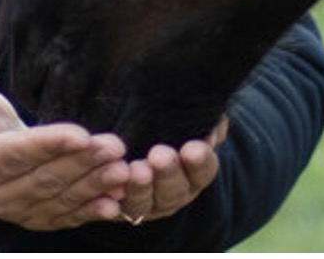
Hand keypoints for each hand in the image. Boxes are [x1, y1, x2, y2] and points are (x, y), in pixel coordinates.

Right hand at [0, 77, 131, 230]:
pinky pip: (63, 215)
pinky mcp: (32, 214)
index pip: (17, 154)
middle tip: (115, 147)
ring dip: (94, 186)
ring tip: (122, 170)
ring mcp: (14, 208)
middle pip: (44, 178)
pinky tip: (115, 202)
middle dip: (83, 163)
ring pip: (58, 198)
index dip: (50, 144)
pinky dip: (90, 210)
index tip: (82, 134)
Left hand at [110, 118, 228, 225]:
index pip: (204, 170)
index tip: (193, 149)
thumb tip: (213, 127)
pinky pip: (116, 208)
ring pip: (145, 202)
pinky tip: (110, 186)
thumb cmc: (168, 121)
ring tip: (135, 169)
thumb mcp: (188, 116)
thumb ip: (204, 118)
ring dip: (140, 187)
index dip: (200, 161)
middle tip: (159, 156)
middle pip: (175, 190)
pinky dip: (112, 199)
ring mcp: (148, 203)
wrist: (132, 131)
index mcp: (195, 172)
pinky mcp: (120, 207)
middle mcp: (175, 192)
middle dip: (168, 173)